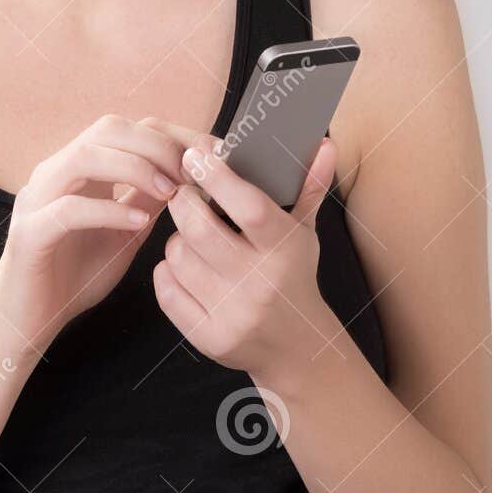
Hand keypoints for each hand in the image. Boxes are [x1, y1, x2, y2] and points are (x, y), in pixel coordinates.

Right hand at [0, 115, 187, 357]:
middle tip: (191, 174)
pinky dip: (109, 211)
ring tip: (169, 193)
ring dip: (135, 169)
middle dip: (157, 146)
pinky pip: (68, 210)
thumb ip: (148, 201)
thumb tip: (191, 177)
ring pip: (85, 157)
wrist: (29, 321)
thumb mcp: (126, 234)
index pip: (129, 129)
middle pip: (108, 129)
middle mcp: (56, 173)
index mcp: (79, 169)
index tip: (212, 154)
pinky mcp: (29, 233)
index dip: (173, 135)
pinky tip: (139, 225)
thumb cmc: (75, 277)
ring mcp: (38, 199)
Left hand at [150, 129, 339, 382]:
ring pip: (177, 255)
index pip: (247, 207)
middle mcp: (259, 283)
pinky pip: (166, 289)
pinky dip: (167, 271)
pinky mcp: (208, 338)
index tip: (196, 156)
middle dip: (182, 202)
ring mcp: (232, 314)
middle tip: (182, 193)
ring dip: (176, 239)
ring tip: (191, 236)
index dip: (217, 178)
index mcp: (284, 250)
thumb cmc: (294, 276)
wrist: (296, 347)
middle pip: (199, 229)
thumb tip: (326, 145)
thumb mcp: (304, 233)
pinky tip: (184, 267)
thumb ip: (309, 187)